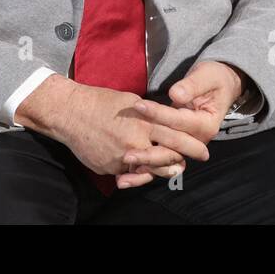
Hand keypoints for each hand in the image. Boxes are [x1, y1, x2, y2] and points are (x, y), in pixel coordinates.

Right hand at [50, 82, 210, 188]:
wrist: (70, 113)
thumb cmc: (101, 102)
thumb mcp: (131, 100)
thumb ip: (150, 114)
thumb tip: (166, 119)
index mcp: (144, 123)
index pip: (176, 137)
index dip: (192, 145)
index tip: (204, 150)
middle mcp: (135, 143)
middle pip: (167, 159)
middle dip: (181, 162)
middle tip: (190, 163)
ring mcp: (122, 158)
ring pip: (149, 171)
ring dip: (161, 170)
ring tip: (169, 168)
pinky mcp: (110, 168)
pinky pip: (127, 173)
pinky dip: (135, 169)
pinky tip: (138, 163)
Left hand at [121, 60, 243, 175]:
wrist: (219, 87)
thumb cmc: (212, 78)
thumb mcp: (206, 77)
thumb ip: (191, 86)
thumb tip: (176, 95)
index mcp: (205, 124)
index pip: (177, 121)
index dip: (158, 113)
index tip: (138, 105)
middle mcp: (197, 140)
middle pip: (170, 149)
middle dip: (147, 152)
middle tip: (125, 153)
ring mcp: (186, 145)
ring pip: (164, 161)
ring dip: (144, 167)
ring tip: (122, 173)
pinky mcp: (176, 146)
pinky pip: (160, 161)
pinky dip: (144, 169)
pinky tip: (125, 177)